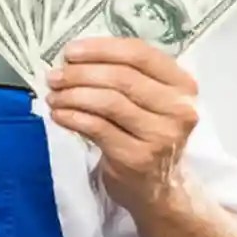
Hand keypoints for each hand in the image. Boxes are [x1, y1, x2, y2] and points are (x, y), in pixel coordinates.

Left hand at [44, 37, 199, 213]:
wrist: (158, 187)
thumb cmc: (145, 134)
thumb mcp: (146, 100)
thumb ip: (122, 74)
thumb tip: (73, 59)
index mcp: (182, 85)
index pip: (139, 54)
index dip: (100, 48)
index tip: (70, 51)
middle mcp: (179, 108)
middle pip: (121, 77)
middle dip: (80, 73)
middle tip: (54, 76)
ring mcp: (162, 135)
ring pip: (108, 101)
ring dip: (72, 95)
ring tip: (53, 96)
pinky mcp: (138, 157)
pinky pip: (97, 127)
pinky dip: (72, 117)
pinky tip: (59, 115)